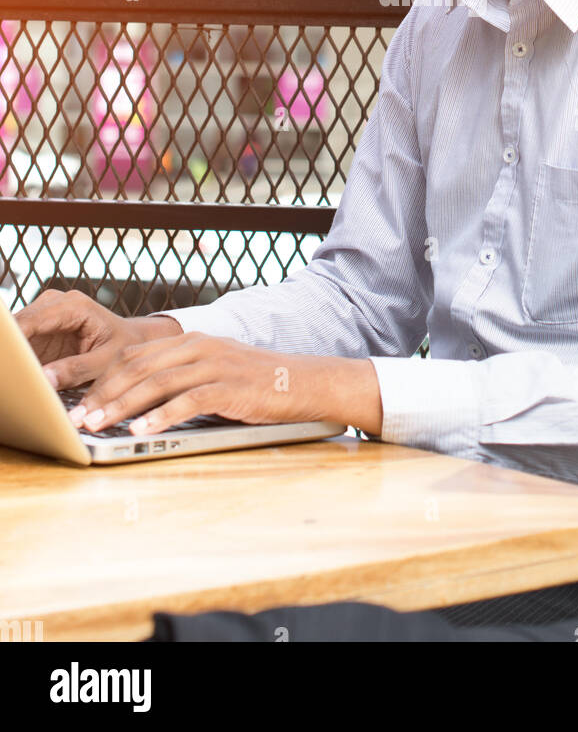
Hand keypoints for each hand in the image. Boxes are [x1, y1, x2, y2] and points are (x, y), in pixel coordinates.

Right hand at [13, 288, 182, 386]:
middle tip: (6, 372)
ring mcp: (45, 314)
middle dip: (8, 347)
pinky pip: (20, 340)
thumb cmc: (124, 347)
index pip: (32, 320)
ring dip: (11, 352)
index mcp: (74, 306)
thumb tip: (43, 380)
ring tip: (10, 375)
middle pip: (18, 323)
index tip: (6, 361)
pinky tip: (14, 372)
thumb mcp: (106, 362)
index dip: (13, 340)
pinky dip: (15, 356)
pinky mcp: (40, 328)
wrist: (133, 339)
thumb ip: (75, 370)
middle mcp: (55, 303)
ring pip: (15, 331)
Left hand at [62, 333, 377, 435]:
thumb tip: (135, 404)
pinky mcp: (231, 386)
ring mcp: (215, 364)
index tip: (78, 401)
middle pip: (139, 367)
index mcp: (190, 340)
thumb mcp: (213, 372)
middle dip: (103, 393)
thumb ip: (179, 379)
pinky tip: (140, 431)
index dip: (102, 378)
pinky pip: (188, 400)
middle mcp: (199, 346)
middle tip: (77, 417)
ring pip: (157, 382)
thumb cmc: (256, 384)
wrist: (304, 382)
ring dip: (122, 406)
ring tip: (97, 425)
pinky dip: (161, 416)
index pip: (134, 355)